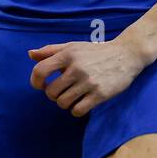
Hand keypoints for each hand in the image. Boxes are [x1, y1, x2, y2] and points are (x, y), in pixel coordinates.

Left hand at [28, 39, 145, 116]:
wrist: (126, 55)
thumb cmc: (96, 51)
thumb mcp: (73, 46)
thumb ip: (50, 50)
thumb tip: (30, 54)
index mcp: (68, 54)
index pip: (40, 70)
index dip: (36, 82)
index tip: (41, 85)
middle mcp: (76, 68)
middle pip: (51, 92)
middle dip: (53, 94)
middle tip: (62, 91)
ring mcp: (88, 82)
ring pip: (63, 103)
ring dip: (65, 103)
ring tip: (73, 96)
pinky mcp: (100, 94)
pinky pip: (77, 110)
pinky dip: (76, 110)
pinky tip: (82, 102)